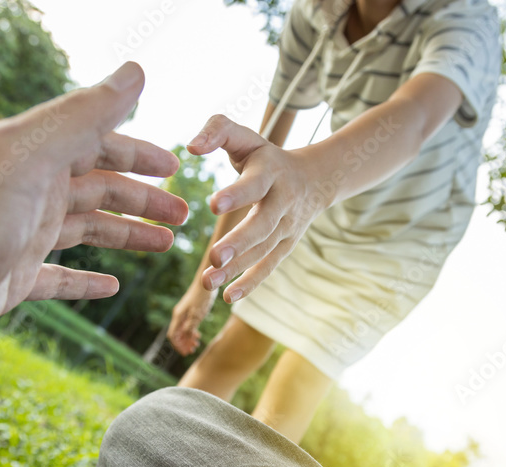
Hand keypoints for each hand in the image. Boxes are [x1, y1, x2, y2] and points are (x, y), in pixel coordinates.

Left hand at [0, 62, 188, 357]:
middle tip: (184, 216)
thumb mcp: (27, 158)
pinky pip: (59, 279)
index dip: (138, 153)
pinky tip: (112, 287)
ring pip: (86, 232)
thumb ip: (83, 116)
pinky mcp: (9, 282)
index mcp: (34, 157)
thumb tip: (137, 72)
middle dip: (142, 198)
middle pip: (98, 189)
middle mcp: (29, 194)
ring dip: (126, 236)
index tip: (178, 166)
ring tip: (166, 247)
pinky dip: (88, 282)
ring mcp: (20, 239)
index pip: (97, 144)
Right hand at [168, 283, 217, 355]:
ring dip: (187, 339)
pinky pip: (187, 325)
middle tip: (192, 350)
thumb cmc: (201, 297)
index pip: (173, 335)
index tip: (185, 352)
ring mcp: (184, 313)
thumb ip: (190, 326)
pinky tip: (198, 335)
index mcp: (178, 316)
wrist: (206, 283)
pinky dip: (191, 332)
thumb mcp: (197, 314)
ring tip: (196, 344)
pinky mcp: (190, 311)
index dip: (178, 346)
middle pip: (177, 334)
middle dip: (183, 344)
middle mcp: (179, 315)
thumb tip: (184, 337)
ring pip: (182, 330)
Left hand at [186, 115, 321, 303]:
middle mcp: (282, 202)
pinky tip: (228, 297)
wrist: (314, 180)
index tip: (213, 204)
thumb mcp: (246, 136)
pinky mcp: (284, 246)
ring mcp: (286, 228)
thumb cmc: (265, 156)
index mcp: (271, 172)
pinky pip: (268, 267)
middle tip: (214, 256)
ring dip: (237, 268)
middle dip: (239, 242)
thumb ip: (217, 130)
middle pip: (262, 225)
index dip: (236, 194)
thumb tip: (191, 146)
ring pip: (262, 251)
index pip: (254, 184)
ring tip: (208, 281)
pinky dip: (250, 284)